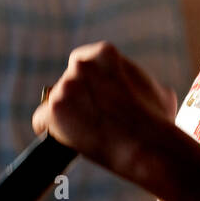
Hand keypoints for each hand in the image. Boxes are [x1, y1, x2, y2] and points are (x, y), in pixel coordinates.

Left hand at [32, 41, 178, 178]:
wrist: (148, 147)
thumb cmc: (157, 122)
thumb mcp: (158, 90)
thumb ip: (140, 83)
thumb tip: (145, 89)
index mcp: (103, 53)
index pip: (85, 65)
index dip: (92, 85)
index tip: (99, 100)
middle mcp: (79, 65)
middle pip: (69, 82)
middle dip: (78, 98)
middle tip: (92, 118)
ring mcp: (64, 88)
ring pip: (56, 102)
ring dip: (66, 116)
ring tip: (86, 133)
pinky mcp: (53, 113)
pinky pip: (41, 121)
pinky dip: (50, 131)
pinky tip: (63, 138)